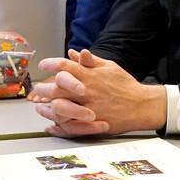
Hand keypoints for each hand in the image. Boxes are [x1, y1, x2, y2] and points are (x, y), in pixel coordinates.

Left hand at [32, 49, 166, 136]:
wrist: (141, 105)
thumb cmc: (125, 85)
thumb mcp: (109, 67)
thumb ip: (90, 61)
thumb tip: (75, 52)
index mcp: (90, 75)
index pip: (63, 66)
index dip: (50, 64)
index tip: (42, 65)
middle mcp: (86, 91)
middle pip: (56, 88)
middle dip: (42, 88)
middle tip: (37, 89)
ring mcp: (88, 108)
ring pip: (59, 108)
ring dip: (46, 108)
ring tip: (40, 107)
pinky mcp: (92, 123)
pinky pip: (69, 126)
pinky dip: (57, 126)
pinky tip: (51, 125)